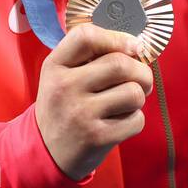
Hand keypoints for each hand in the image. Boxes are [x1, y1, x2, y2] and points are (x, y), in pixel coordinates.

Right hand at [36, 24, 153, 180]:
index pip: (86, 36)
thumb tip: (137, 45)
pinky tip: (119, 122)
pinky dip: (134, 120)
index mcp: (54, 66)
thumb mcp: (63, 75)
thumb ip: (92, 56)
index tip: (132, 47)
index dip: (117, 37)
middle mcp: (65, 87)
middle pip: (120, 64)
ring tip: (125, 103)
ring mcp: (80, 114)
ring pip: (134, 92)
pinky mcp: (97, 138)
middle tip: (140, 80)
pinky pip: (136, 119)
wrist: (46, 151)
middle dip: (141, 71)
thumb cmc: (65, 105)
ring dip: (138, 97)